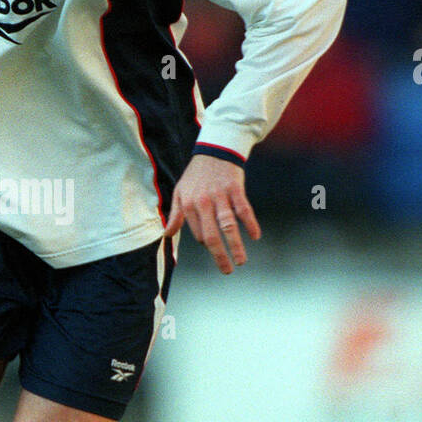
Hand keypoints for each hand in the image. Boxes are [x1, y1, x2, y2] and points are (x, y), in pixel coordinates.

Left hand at [164, 155, 260, 274]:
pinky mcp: (235, 189)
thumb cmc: (196, 175)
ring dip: (236, 246)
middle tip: (227, 270)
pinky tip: (255, 236)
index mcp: (188, 205)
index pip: (198, 234)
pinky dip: (250, 224)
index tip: (215, 247)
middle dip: (219, 256)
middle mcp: (203, 202)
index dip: (207, 243)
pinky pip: (244, 210)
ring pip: (228, 226)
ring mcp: (220, 196)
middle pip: (211, 235)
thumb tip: (166, 235)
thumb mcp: (179, 192)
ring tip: (241, 261)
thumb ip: (174, 215)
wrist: (214, 150)